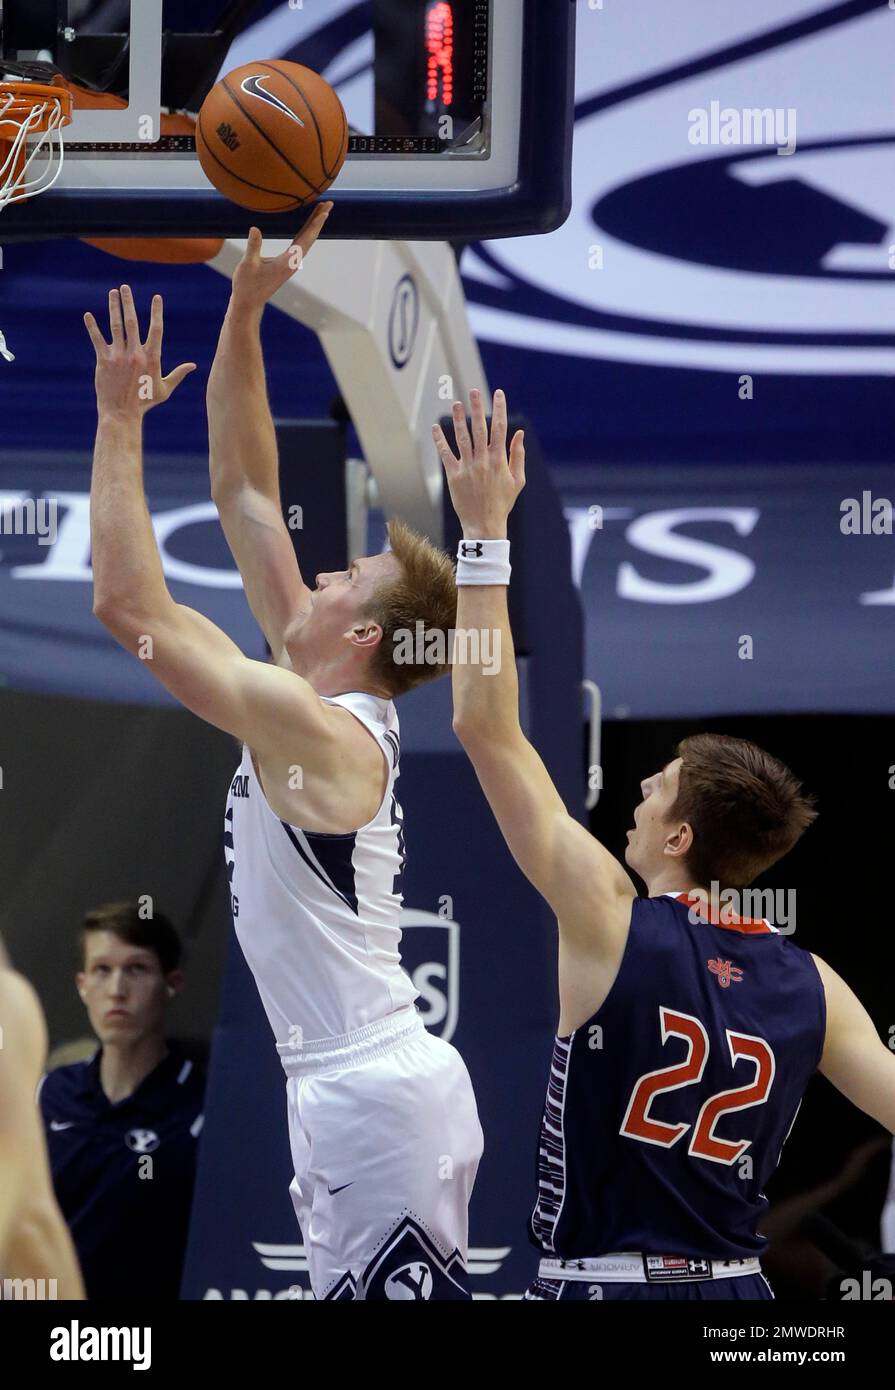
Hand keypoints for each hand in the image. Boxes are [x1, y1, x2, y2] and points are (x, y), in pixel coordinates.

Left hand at [84, 287, 196, 419]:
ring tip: (112, 293)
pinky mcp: (104, 361)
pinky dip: (92, 327)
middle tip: (125, 287)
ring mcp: (119, 356)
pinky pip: (97, 339)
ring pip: (115, 326)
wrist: (123, 414)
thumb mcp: (165, 389)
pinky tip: (88, 315)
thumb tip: (193, 366)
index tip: (156, 297)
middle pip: (132, 322)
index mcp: (152, 358)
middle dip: (129, 302)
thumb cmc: (145, 402)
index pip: (156, 329)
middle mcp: (135, 354)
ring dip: (114, 307)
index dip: (156, 312)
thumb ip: (178, 374)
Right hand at [231, 201, 332, 309]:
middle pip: (310, 237)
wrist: (249, 302)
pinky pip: (299, 243)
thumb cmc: (247, 285)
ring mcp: (291, 263)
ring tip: (321, 209)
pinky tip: (307, 225)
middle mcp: (293, 262)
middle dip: (319, 220)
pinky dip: (305, 232)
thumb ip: (253, 246)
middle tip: (329, 203)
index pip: (305, 239)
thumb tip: (254, 228)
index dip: (315, 224)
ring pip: (306, 240)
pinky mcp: (286, 263)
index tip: (325, 212)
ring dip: (313, 225)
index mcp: (288, 262)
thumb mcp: (248, 264)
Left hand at [433, 388, 525, 538]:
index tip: (498, 394)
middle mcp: (483, 460)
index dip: (499, 409)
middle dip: (478, 408)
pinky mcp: (454, 476)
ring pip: (462, 438)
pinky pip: (446, 454)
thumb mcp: (517, 480)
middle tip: (474, 391)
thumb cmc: (502, 503)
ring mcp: (467, 467)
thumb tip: (519, 433)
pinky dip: (440, 440)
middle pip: (480, 428)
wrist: (484, 524)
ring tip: (456, 403)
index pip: (500, 428)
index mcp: (499, 460)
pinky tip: (435, 427)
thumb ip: (517, 455)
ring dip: (459, 419)